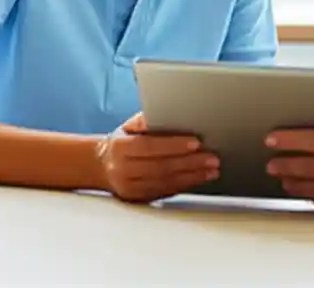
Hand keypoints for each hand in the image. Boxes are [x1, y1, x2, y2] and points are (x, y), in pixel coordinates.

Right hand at [97, 113, 218, 202]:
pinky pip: (165, 192)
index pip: (149, 147)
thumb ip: (146, 120)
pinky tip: (199, 179)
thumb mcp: (128, 126)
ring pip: (165, 183)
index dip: (173, 145)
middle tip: (212, 158)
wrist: (101, 166)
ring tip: (211, 170)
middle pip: (161, 167)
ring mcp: (130, 188)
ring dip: (192, 176)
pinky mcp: (139, 199)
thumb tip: (162, 113)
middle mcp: (123, 170)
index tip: (195, 143)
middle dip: (190, 163)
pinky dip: (185, 185)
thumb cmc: (122, 142)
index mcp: (120, 148)